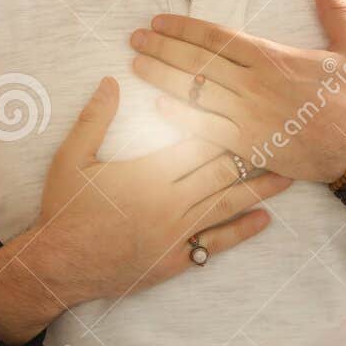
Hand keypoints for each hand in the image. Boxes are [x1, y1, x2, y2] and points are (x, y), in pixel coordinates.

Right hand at [31, 76, 294, 301]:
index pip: (197, 144)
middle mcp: (169, 202)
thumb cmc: (63, 209)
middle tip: (284, 137)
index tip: (251, 109)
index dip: (226, 126)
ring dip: (259, 189)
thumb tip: (110, 81)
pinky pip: (216, 244)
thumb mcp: (71, 157)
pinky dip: (242, 231)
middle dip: (252, 154)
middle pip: (220, 172)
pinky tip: (265, 220)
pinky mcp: (175, 260)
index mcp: (148, 173)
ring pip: (226, 205)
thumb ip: (95, 118)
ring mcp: (175, 233)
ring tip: (288, 175)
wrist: (58, 265)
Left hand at [128, 0, 345, 184]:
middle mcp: (254, 85)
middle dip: (161, 48)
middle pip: (197, 62)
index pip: (216, 38)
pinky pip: (206, 129)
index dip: (183, 28)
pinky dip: (180, 116)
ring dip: (162, 77)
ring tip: (136, 66)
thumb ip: (336, 12)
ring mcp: (248, 116)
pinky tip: (159, 106)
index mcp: (272, 58)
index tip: (158, 21)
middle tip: (134, 38)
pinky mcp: (249, 145)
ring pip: (195, 92)